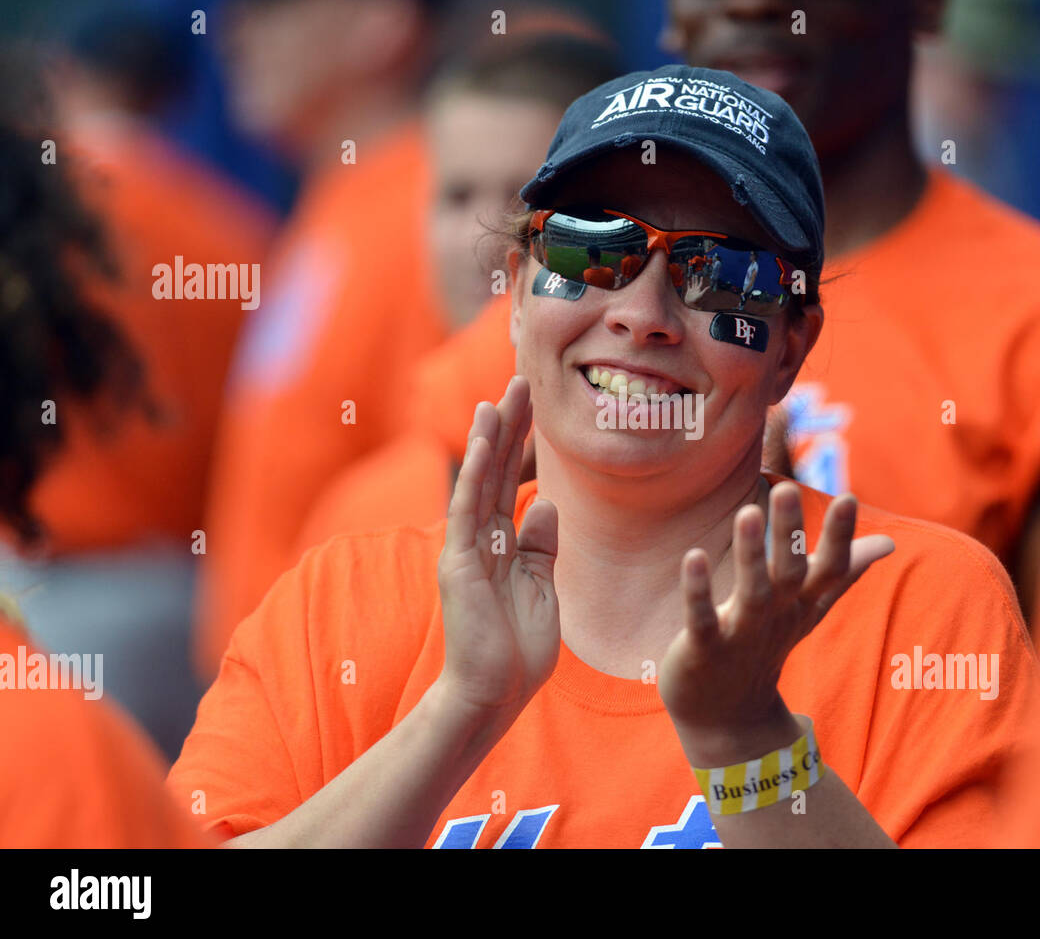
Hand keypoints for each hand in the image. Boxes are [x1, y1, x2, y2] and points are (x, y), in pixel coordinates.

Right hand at [436, 376, 559, 719]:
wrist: (495, 694)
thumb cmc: (518, 649)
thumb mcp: (542, 587)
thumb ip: (541, 545)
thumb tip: (544, 501)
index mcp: (501, 544)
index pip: (510, 481)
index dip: (521, 442)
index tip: (532, 403)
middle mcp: (479, 540)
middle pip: (494, 471)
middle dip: (508, 426)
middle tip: (520, 380)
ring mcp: (466, 550)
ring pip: (478, 482)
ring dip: (490, 439)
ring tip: (499, 397)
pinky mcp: (458, 565)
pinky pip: (468, 513)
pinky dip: (476, 476)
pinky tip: (486, 444)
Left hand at [659, 482, 893, 764]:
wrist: (727, 718)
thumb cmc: (766, 645)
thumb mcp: (809, 608)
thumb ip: (844, 571)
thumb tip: (889, 543)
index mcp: (801, 604)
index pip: (829, 569)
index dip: (840, 537)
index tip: (848, 498)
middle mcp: (776, 616)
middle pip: (790, 574)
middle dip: (790, 534)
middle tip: (787, 489)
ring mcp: (741, 634)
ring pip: (751, 593)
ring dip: (749, 555)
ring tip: (747, 513)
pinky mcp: (704, 649)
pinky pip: (701, 619)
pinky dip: (697, 591)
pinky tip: (693, 556)